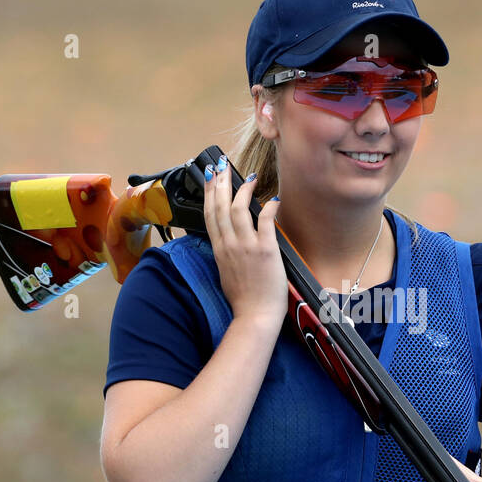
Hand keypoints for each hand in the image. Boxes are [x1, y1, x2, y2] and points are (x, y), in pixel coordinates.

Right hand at [202, 156, 286, 328]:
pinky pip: (264, 220)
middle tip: (221, 165)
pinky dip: (267, 206)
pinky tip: (273, 197)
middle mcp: (229, 244)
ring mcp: (246, 246)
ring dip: (242, 189)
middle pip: (219, 206)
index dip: (208, 192)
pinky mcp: (265, 249)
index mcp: (219, 250)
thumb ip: (227, 254)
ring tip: (248, 177)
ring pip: (238, 208)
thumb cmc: (244, 300)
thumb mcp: (226, 273)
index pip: (210, 214)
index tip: (208, 176)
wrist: (254, 316)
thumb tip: (230, 241)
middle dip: (219, 182)